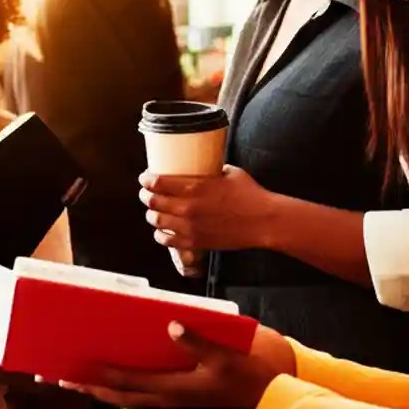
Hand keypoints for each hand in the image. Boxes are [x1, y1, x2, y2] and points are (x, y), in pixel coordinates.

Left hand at [54, 323, 295, 408]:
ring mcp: (175, 391)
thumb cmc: (255, 369)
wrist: (281, 385)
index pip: (127, 383)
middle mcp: (170, 393)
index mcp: (176, 389)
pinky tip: (113, 360)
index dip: (97, 377)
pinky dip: (123, 375)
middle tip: (54, 376)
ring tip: (72, 371)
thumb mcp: (228, 354)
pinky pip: (144, 383)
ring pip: (128, 391)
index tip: (69, 371)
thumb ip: (199, 342)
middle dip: (86, 386)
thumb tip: (170, 325)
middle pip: (118, 393)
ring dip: (100, 383)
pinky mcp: (183, 385)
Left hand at [139, 165, 277, 251]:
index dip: (146, 179)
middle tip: (146, 193)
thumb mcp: (230, 173)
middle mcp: (187, 207)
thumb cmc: (250, 195)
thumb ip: (212, 170)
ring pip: (156, 221)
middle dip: (145, 196)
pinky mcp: (194, 242)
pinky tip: (162, 230)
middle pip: (152, 202)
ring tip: (153, 211)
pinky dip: (160, 234)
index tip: (145, 177)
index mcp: (194, 187)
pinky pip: (166, 240)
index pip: (157, 183)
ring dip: (151, 215)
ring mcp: (189, 227)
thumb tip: (206, 165)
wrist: (263, 222)